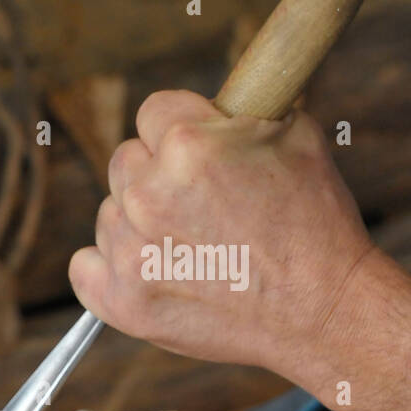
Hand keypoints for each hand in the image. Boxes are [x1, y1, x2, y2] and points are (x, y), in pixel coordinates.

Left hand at [69, 89, 376, 388]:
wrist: (326, 311)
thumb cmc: (318, 225)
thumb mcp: (297, 136)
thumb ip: (242, 110)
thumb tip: (220, 99)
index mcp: (186, 144)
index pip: (153, 112)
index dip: (183, 131)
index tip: (204, 155)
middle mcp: (148, 193)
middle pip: (126, 161)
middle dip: (159, 176)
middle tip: (206, 207)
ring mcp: (131, 251)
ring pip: (111, 214)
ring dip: (141, 224)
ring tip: (197, 248)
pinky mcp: (123, 301)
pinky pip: (85, 267)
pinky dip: (110, 270)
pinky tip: (152, 271)